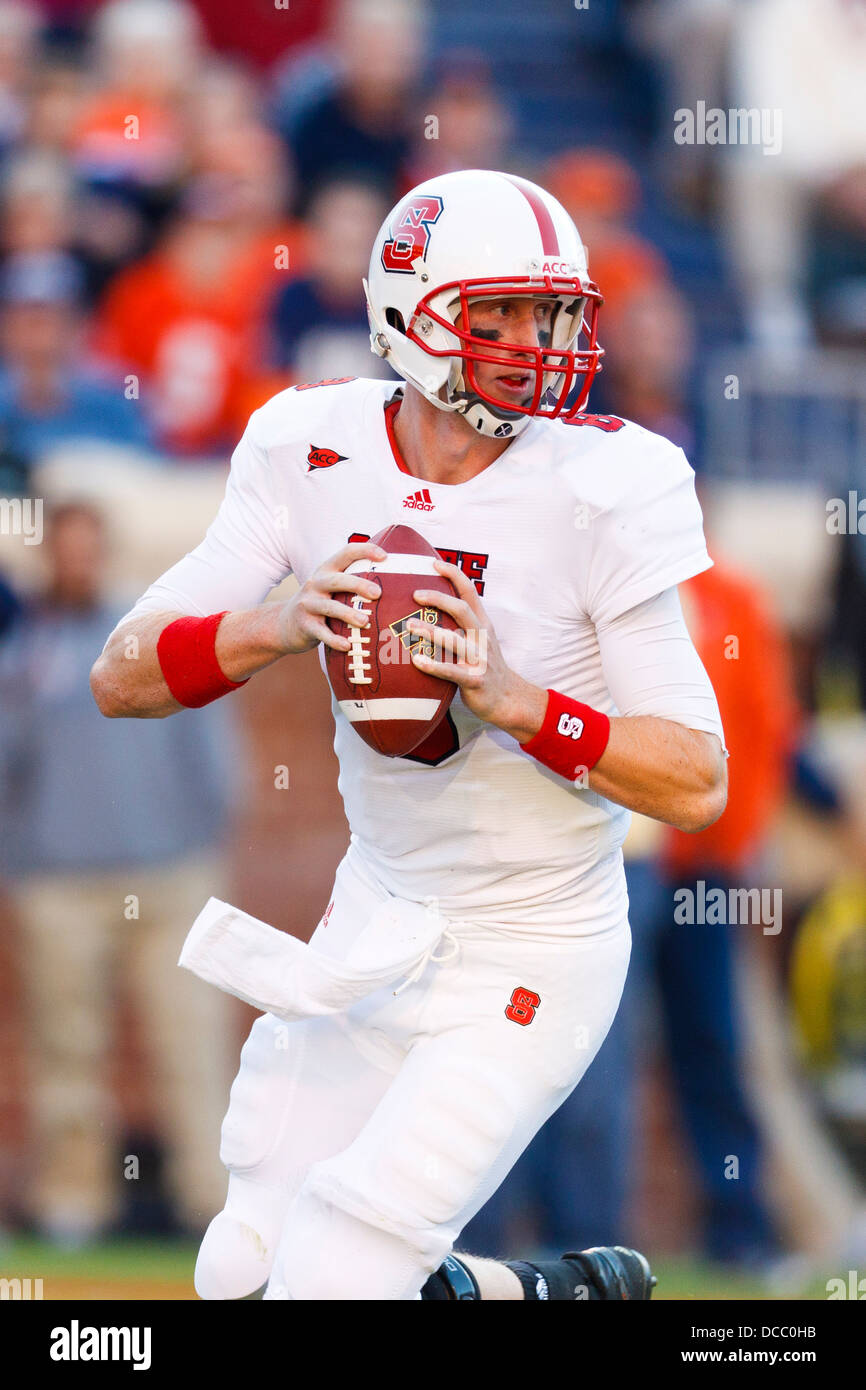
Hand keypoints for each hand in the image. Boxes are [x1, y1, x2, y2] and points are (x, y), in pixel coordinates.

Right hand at [277, 541, 384, 654]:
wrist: (284, 624)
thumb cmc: (320, 604)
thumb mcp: (331, 588)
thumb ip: (351, 582)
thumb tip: (392, 582)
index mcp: (326, 570)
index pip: (346, 553)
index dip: (365, 551)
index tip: (385, 556)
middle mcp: (316, 583)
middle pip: (337, 580)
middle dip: (358, 584)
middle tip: (377, 593)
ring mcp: (308, 604)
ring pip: (330, 607)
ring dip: (348, 614)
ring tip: (364, 622)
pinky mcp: (304, 625)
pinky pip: (321, 632)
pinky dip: (334, 639)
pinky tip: (347, 645)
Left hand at [409, 561, 545, 740]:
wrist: (508, 698)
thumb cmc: (485, 666)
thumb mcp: (480, 640)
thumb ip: (462, 624)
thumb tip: (432, 607)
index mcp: (483, 624)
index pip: (470, 592)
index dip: (453, 575)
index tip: (433, 564)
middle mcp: (482, 637)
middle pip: (462, 610)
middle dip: (439, 599)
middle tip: (415, 593)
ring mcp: (479, 659)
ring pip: (455, 640)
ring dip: (431, 631)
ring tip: (410, 625)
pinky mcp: (474, 680)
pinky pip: (451, 672)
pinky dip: (433, 666)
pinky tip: (416, 661)